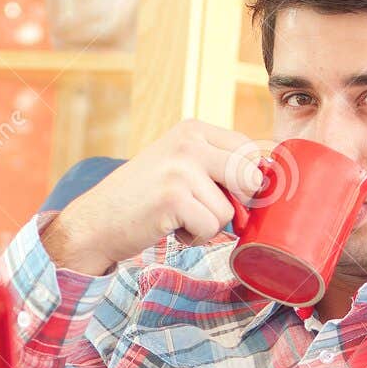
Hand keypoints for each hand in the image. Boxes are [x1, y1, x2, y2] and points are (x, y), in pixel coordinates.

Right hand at [40, 119, 265, 274]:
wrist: (97, 221)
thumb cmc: (143, 199)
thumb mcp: (179, 166)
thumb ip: (216, 165)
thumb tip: (269, 181)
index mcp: (193, 129)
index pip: (249, 150)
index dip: (248, 181)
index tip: (230, 196)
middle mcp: (188, 142)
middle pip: (250, 176)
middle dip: (236, 203)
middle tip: (206, 210)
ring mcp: (180, 167)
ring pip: (230, 210)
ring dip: (208, 225)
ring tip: (179, 219)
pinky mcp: (173, 196)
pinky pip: (211, 227)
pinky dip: (194, 238)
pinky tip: (171, 228)